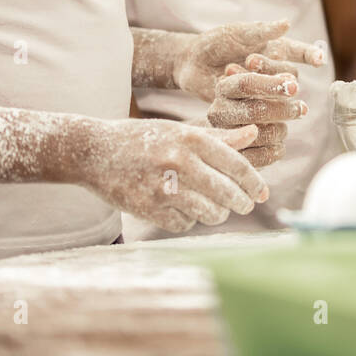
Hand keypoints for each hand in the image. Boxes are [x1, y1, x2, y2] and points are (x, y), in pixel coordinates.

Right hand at [67, 117, 270, 233]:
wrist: (92, 151)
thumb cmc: (143, 139)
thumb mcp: (180, 132)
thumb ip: (218, 137)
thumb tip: (254, 134)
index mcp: (191, 139)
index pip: (236, 165)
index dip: (254, 183)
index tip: (263, 194)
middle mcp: (179, 160)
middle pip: (227, 193)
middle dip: (241, 203)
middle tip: (244, 206)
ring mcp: (162, 186)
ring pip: (208, 212)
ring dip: (216, 214)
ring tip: (215, 210)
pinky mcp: (147, 207)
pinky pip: (183, 223)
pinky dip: (187, 220)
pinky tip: (182, 210)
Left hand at [174, 20, 323, 105]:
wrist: (191, 62)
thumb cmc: (216, 42)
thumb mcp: (237, 32)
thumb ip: (262, 31)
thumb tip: (286, 23)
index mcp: (277, 49)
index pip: (301, 53)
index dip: (311, 55)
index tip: (318, 60)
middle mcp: (275, 70)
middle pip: (290, 75)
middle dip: (272, 68)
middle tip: (250, 60)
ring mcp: (264, 88)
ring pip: (277, 92)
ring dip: (260, 83)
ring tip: (233, 70)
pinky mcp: (250, 103)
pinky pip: (260, 105)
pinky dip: (247, 97)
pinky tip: (231, 87)